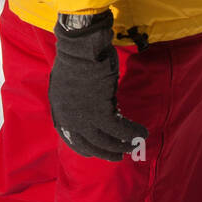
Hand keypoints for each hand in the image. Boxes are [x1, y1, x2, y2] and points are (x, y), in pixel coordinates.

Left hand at [49, 11, 148, 160]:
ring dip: (121, 145)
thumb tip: (94, 110)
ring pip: (104, 140)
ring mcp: (83, 115)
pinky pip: (119, 129)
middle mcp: (68, 117)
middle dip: (104, 152)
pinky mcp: (100, 111)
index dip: (85, 147)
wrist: (81, 46)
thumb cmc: (77, 57)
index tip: (95, 152)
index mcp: (59, 109)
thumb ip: (76, 100)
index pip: (70, 137)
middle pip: (88, 143)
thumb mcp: (69, 83)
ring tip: (133, 145)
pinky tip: (142, 133)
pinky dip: (132, 133)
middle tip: (118, 156)